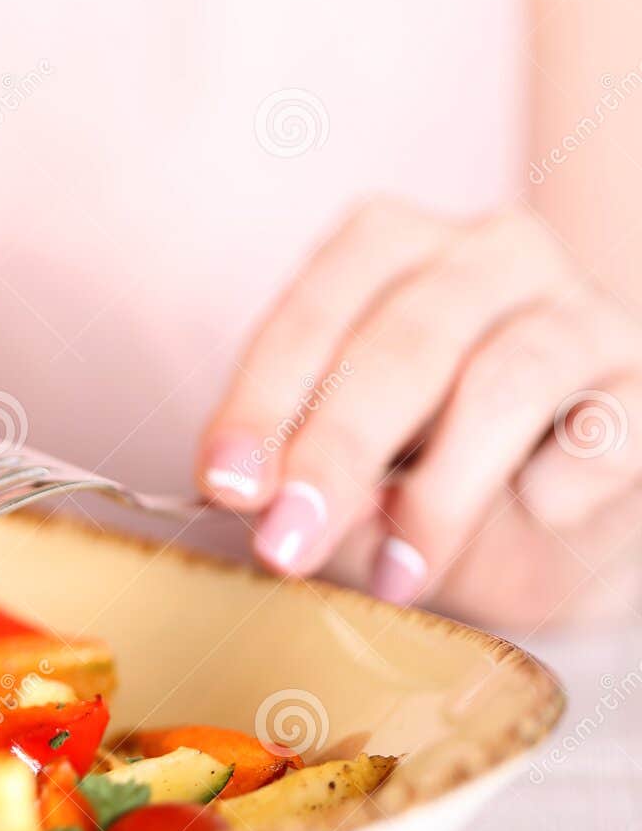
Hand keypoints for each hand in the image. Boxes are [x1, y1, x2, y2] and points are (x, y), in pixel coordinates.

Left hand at [198, 199, 641, 628]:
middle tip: (289, 545)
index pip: (311, 313)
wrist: (571, 523)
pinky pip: (603, 429)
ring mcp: (577, 304)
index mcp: (387, 253)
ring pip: (504, 376)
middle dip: (335, 453)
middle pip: (400, 342)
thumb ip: (319, 485)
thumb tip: (284, 502)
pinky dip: (555, 487)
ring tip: (398, 577)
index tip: (228, 485)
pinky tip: (534, 516)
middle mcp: (486, 254)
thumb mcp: (357, 487)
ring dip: (439, 492)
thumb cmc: (438, 484)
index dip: (261, 404)